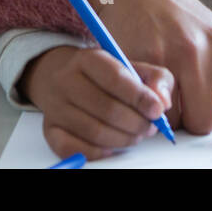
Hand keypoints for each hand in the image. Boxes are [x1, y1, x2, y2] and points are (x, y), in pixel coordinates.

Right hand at [20, 46, 173, 160]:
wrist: (62, 77)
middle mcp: (67, 80)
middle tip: (150, 127)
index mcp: (88, 58)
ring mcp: (55, 106)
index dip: (140, 98)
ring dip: (123, 139)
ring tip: (136, 134)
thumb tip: (162, 102)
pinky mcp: (49, 129)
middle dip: (136, 123)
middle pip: (107, 110)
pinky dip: (99, 152)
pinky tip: (112, 145)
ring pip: (95, 132)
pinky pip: (74, 148)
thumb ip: (155, 80)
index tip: (157, 111)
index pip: (115, 78)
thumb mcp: (133, 67)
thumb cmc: (105, 75)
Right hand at [88, 0, 211, 134]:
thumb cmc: (173, 12)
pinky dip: (143, 104)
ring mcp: (163, 59)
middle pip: (203, 122)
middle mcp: (195, 53)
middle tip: (186, 102)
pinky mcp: (133, 64)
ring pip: (171, 121)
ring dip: (165, 115)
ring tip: (161, 87)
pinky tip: (143, 85)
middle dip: (193, 120)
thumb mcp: (208, 31)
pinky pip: (143, 107)